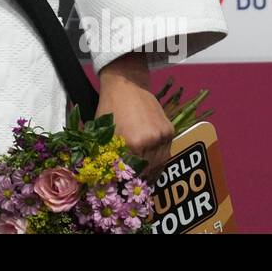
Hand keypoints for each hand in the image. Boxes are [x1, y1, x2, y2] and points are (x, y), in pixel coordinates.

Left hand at [95, 52, 174, 182]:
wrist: (126, 84)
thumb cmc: (109, 107)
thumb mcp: (101, 131)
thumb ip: (107, 154)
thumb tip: (108, 174)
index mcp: (131, 143)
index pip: (131, 173)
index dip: (127, 181)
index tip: (123, 186)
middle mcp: (150, 141)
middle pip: (147, 171)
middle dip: (140, 179)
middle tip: (134, 185)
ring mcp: (162, 136)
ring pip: (160, 164)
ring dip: (152, 172)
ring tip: (144, 178)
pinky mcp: (170, 131)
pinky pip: (167, 153)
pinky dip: (160, 160)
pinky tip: (152, 164)